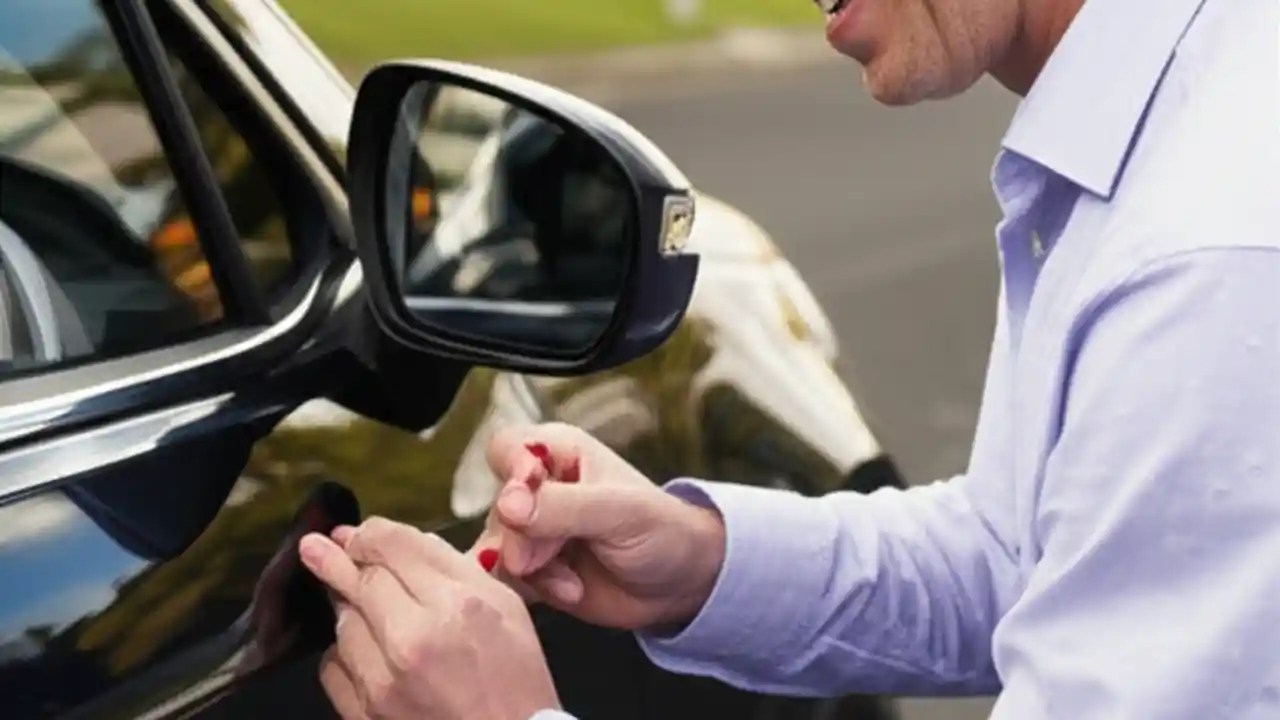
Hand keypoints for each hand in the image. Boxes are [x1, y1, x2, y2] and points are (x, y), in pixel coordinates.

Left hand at [299, 518, 559, 719]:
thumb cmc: (516, 680)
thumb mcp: (507, 607)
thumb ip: (454, 567)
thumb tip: (402, 543)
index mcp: (457, 606)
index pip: (393, 546)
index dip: (368, 533)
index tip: (355, 533)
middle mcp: (414, 640)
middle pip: (359, 580)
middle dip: (336, 558)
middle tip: (317, 546)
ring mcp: (384, 683)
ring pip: (341, 623)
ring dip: (348, 609)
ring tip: (360, 606)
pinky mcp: (365, 715)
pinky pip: (334, 668)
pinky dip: (345, 654)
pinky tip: (365, 651)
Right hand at [476, 423, 725, 630]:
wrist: (682, 584)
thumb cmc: (661, 530)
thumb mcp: (617, 512)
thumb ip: (561, 506)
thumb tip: (506, 507)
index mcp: (560, 452)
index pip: (507, 449)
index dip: (511, 475)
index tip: (524, 507)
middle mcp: (540, 488)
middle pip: (497, 507)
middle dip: (522, 539)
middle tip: (549, 557)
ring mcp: (533, 532)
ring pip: (497, 548)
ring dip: (530, 570)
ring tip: (570, 583)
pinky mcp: (534, 570)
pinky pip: (508, 581)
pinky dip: (536, 591)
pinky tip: (571, 592)